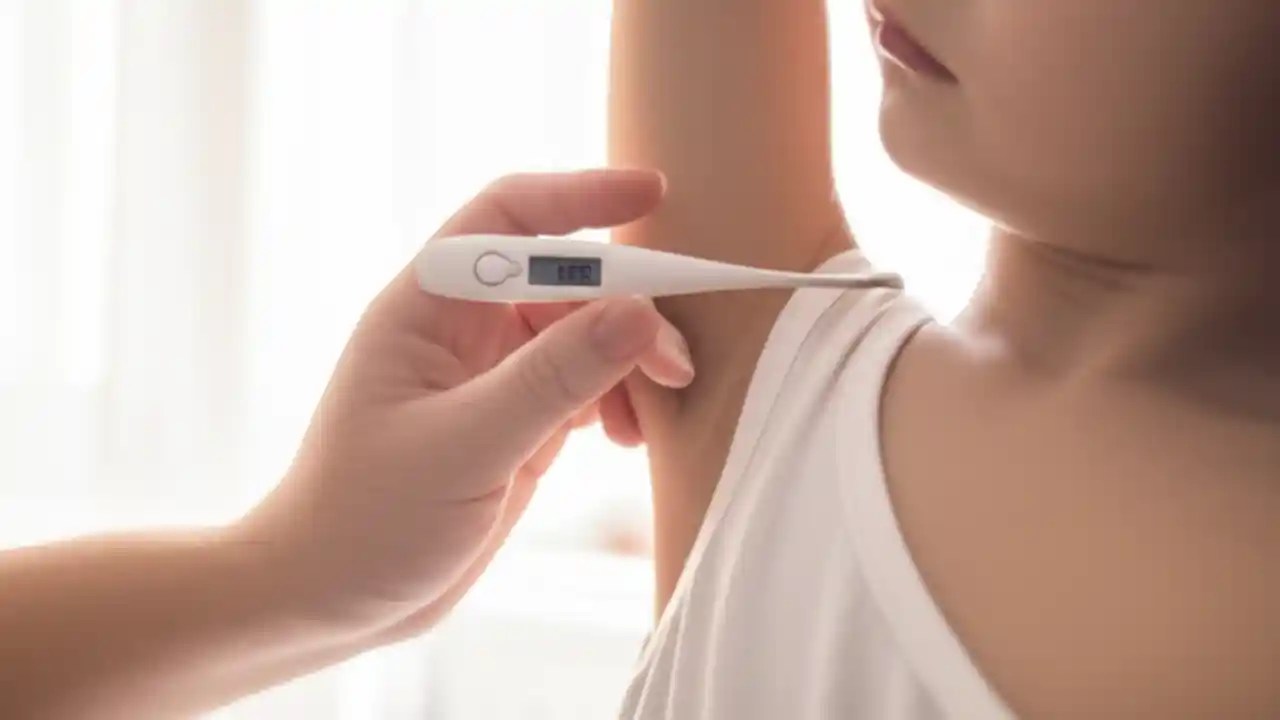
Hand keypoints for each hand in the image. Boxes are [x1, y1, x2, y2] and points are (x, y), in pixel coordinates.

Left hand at [237, 169, 691, 639]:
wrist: (330, 599)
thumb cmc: (366, 519)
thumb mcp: (464, 447)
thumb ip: (552, 379)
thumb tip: (639, 314)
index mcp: (428, 307)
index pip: (510, 219)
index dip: (580, 195)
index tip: (651, 194)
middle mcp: (463, 330)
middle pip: (565, 282)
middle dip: (626, 310)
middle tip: (674, 364)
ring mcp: (492, 377)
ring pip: (584, 336)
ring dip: (628, 364)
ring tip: (647, 422)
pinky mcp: (514, 424)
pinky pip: (583, 387)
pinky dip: (616, 402)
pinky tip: (627, 438)